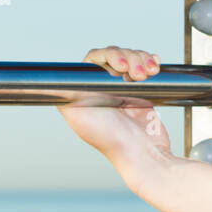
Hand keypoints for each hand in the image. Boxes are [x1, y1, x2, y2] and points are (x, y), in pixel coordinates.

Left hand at [57, 46, 172, 175]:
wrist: (143, 155)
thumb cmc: (111, 141)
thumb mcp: (78, 115)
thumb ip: (67, 92)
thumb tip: (56, 74)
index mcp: (85, 93)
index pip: (95, 60)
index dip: (109, 56)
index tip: (121, 66)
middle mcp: (103, 90)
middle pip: (115, 56)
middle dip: (130, 59)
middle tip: (138, 75)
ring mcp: (123, 90)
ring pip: (132, 59)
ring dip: (142, 60)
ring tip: (150, 72)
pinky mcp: (141, 93)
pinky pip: (145, 67)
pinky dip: (150, 62)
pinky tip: (155, 66)